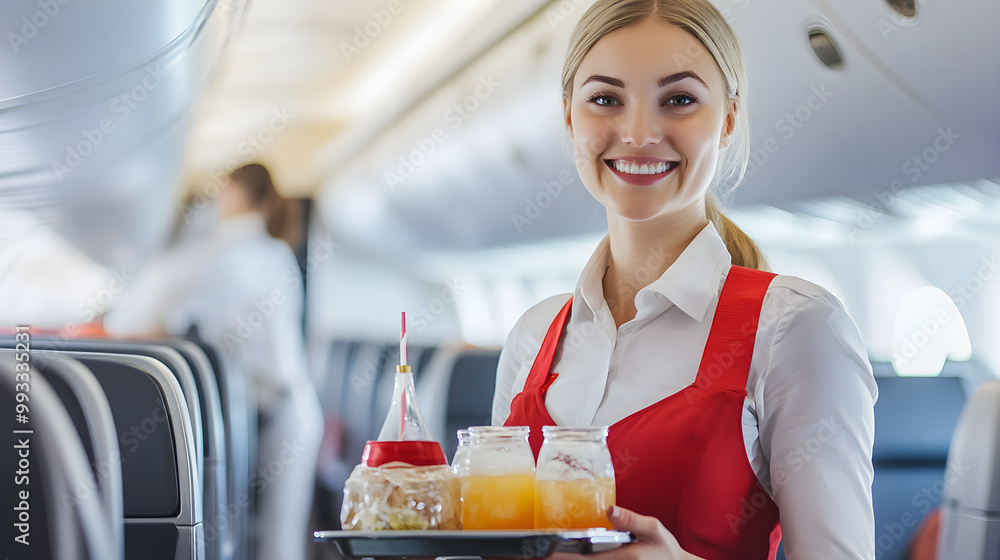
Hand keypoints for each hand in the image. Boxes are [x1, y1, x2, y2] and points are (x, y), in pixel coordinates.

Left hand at [550, 505, 702, 559]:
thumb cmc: (664, 549)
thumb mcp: (654, 530)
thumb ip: (632, 520)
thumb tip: (610, 509)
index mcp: (623, 558)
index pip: (585, 558)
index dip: (561, 555)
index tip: (542, 551)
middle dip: (556, 559)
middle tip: (531, 554)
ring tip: (538, 556)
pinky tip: (560, 555)